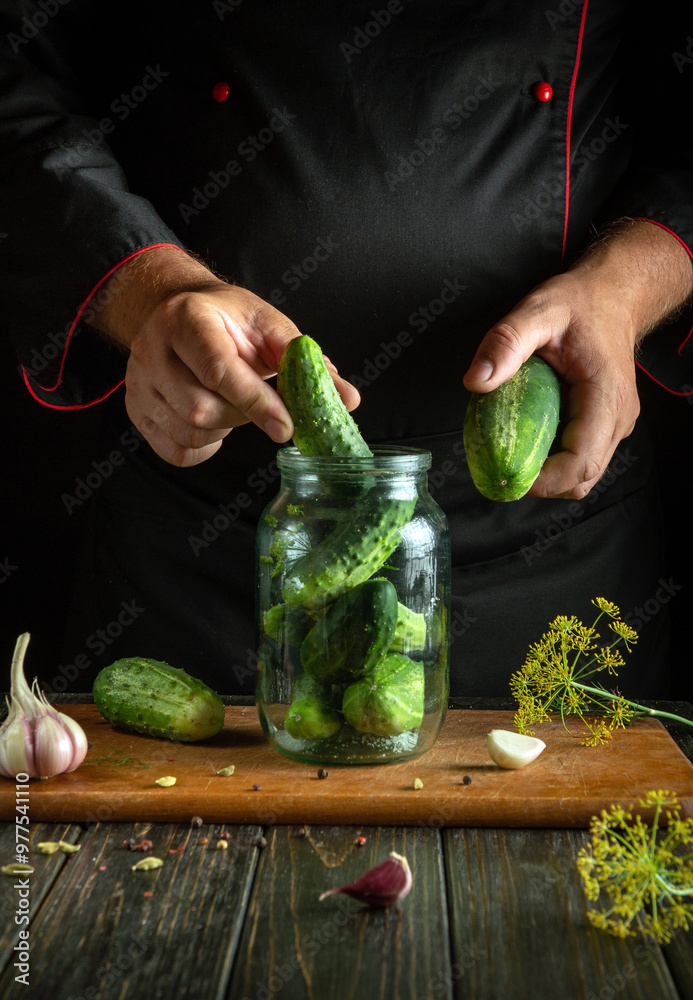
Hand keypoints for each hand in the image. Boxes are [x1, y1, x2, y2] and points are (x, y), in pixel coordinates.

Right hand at [92, 248, 359, 465]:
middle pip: (200, 407)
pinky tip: (215, 424)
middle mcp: (153, 348)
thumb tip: (347, 399)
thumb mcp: (268, 327)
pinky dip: (204, 448)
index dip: (256, 402)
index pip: (219, 369)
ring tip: (233, 405)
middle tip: (259, 403)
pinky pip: (175, 451)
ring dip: (224, 430)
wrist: (178, 311)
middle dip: (242, 415)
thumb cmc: (228, 319)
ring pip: (188, 431)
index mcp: (187, 318)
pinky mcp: (136, 410)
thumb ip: (305, 362)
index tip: (287, 427)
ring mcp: (138, 382)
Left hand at [463, 221, 692, 498]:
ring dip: (546, 474)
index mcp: (606, 398)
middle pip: (581, 479)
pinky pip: (579, 458)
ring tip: (511, 452)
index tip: (505, 473)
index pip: (580, 463)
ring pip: (582, 475)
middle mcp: (618, 420)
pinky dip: (553, 460)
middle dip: (540, 483)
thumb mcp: (538, 311)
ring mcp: (615, 427)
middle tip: (499, 467)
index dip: (543, 480)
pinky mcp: (606, 427)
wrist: (613, 296)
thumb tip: (475, 380)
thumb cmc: (579, 304)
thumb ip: (506, 342)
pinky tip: (526, 439)